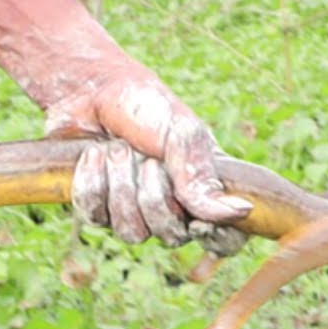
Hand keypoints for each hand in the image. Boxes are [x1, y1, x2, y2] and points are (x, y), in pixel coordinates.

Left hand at [50, 63, 249, 252]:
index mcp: (202, 187)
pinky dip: (93, 183)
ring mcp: (131, 212)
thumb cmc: (143, 105)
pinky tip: (93, 155)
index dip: (218, 238)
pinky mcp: (96, 209)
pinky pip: (95, 217)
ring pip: (133, 234)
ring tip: (116, 149)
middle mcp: (171, 207)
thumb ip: (201, 176)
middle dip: (155, 196)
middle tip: (145, 158)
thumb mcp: (180, 133)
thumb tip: (240, 212)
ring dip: (121, 188)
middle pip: (172, 236)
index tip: (199, 221)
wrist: (88, 90)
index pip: (226, 238)